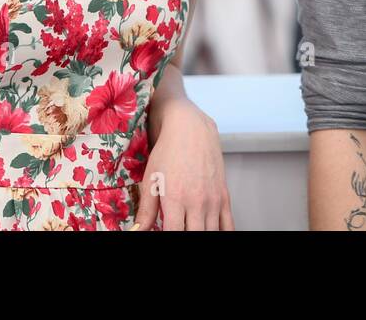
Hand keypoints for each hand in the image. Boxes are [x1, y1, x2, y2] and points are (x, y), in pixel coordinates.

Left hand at [131, 99, 234, 230]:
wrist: (191, 127)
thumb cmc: (168, 150)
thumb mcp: (151, 180)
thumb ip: (146, 210)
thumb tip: (136, 231)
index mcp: (176, 199)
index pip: (174, 234)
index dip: (169, 239)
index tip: (164, 233)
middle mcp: (197, 202)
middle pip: (195, 236)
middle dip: (186, 236)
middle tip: (180, 228)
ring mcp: (213, 199)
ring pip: (211, 232)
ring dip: (202, 234)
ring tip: (192, 228)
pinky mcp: (224, 195)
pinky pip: (229, 224)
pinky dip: (224, 233)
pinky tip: (213, 232)